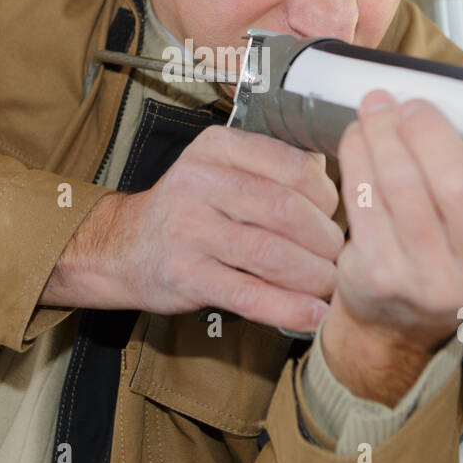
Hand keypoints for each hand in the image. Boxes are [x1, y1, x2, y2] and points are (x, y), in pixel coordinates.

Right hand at [44, 126, 342, 333]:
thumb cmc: (187, 208)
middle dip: (325, 240)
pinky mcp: (186, 275)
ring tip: (329, 286)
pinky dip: (287, 307)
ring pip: (271, 254)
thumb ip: (272, 171)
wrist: (123, 247)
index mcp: (218, 147)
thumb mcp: (221, 168)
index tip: (336, 214)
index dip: (327, 195)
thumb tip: (338, 188)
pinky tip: (311, 314)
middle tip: (339, 257)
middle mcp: (200, 182)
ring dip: (313, 276)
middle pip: (285, 211)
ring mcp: (189, 229)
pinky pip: (249, 294)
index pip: (292, 165)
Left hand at [321, 89, 462, 404]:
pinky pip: (365, 199)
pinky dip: (360, 156)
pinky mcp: (379, 275)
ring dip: (387, 135)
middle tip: (417, 107)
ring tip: (381, 108)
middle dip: (430, 135)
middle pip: (455, 194)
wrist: (405, 319)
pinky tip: (362, 135)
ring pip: (402, 188)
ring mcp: (427, 285)